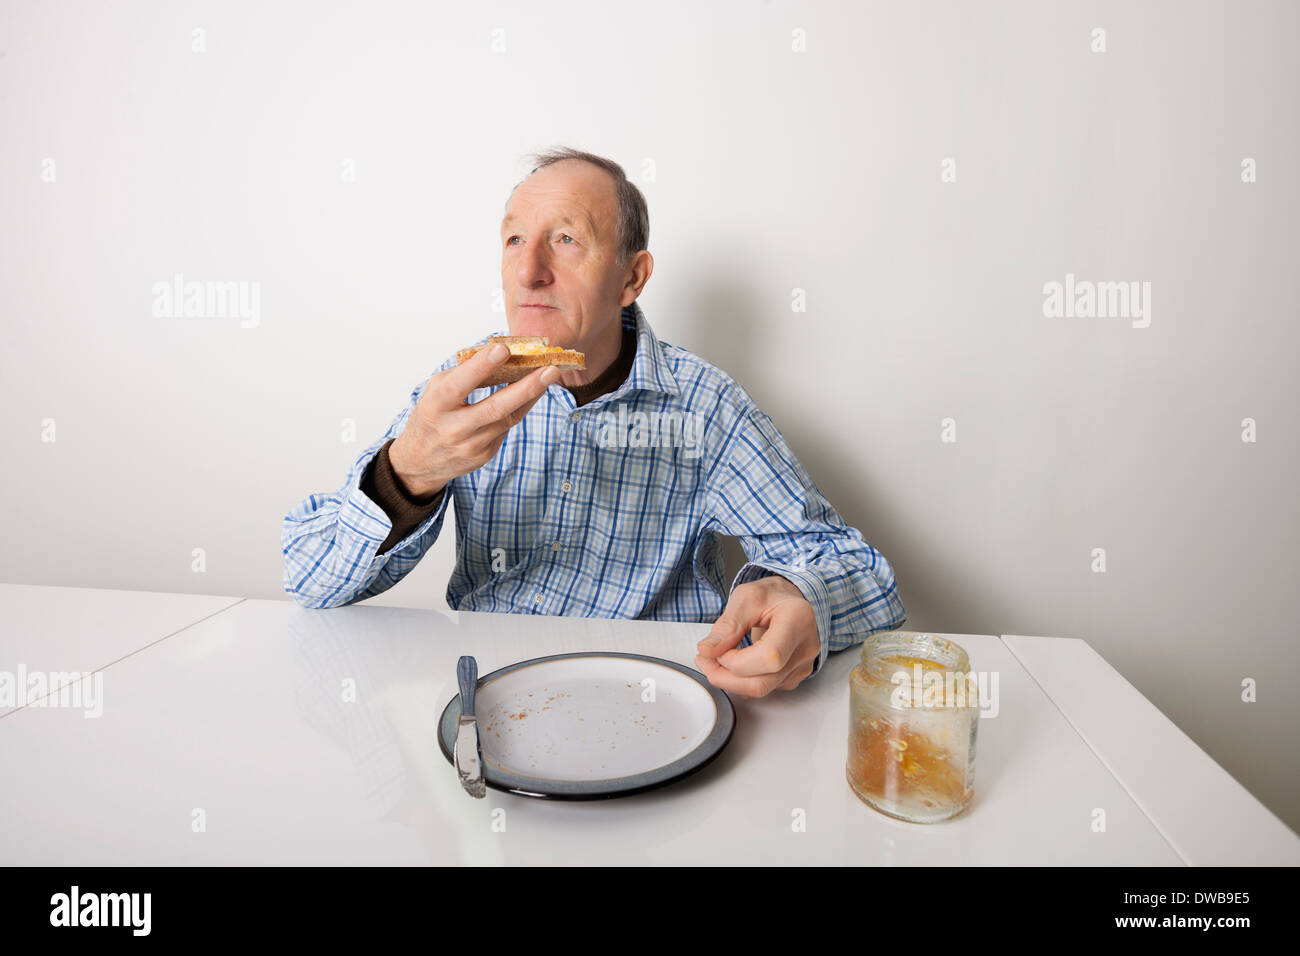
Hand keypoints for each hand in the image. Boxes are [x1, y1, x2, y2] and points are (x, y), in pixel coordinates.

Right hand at [389, 344, 557, 496]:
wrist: (421, 462)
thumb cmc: (431, 416)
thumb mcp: (435, 391)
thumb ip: (462, 375)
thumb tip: (497, 354)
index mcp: (435, 406)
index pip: (460, 384)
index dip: (482, 366)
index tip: (503, 348)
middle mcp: (454, 428)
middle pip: (496, 408)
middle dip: (526, 387)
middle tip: (550, 369)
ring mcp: (472, 445)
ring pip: (509, 418)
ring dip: (532, 395)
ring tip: (549, 375)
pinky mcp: (485, 454)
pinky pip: (508, 427)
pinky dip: (521, 408)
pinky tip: (534, 392)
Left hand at [694, 575, 819, 697]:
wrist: (789, 600)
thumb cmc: (772, 596)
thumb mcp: (745, 597)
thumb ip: (727, 625)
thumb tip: (708, 651)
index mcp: (798, 620)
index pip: (769, 657)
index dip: (736, 661)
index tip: (718, 650)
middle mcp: (806, 646)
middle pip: (763, 681)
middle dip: (725, 677)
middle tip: (706, 660)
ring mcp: (803, 665)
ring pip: (762, 690)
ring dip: (730, 680)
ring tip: (715, 660)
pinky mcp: (795, 676)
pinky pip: (765, 689)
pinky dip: (743, 681)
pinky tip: (735, 664)